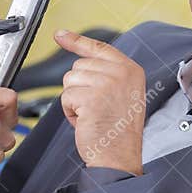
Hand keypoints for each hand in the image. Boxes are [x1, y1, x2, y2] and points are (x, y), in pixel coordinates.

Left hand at [55, 29, 146, 175]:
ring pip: (70, 81)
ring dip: (74, 101)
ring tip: (91, 115)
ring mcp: (107, 83)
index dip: (77, 41)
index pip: (99, 47)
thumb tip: (80, 58)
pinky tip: (86, 121)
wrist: (119, 157)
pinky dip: (70, 112)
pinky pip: (66, 97)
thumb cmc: (119, 132)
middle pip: (78, 66)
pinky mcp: (91, 97)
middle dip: (79, 88)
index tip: (60, 35)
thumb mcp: (122, 95)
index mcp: (130, 70)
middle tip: (95, 108)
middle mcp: (121, 73)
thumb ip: (107, 74)